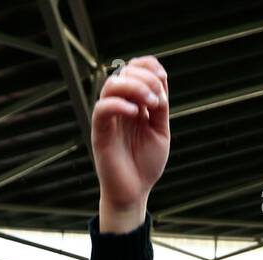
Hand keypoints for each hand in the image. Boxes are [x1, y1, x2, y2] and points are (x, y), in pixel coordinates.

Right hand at [92, 56, 170, 231]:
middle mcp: (120, 107)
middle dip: (145, 78)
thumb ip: (160, 108)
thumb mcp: (160, 131)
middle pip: (124, 73)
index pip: (134, 70)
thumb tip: (160, 84)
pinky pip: (102, 108)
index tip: (162, 77)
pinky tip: (135, 112)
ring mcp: (109, 118)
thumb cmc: (145, 164)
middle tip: (158, 99)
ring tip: (150, 104)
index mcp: (134, 103)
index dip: (148, 66)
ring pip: (111, 85)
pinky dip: (118, 104)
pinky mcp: (100, 132)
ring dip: (134, 87)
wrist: (134, 192)